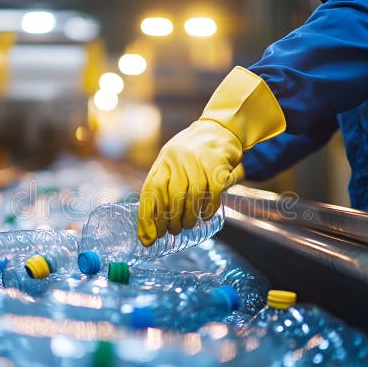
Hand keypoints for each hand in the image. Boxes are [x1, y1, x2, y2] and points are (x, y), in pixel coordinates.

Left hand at [138, 120, 241, 245]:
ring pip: (192, 196)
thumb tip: (150, 224)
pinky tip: (204, 216)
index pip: (151, 190)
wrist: (220, 129)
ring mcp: (199, 160)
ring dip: (188, 217)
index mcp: (164, 160)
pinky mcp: (218, 164)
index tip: (149, 237)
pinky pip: (212, 193)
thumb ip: (163, 186)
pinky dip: (208, 209)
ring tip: (187, 225)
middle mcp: (179, 158)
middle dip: (170, 220)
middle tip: (172, 232)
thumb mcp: (172, 163)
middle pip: (172, 196)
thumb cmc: (193, 153)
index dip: (148, 216)